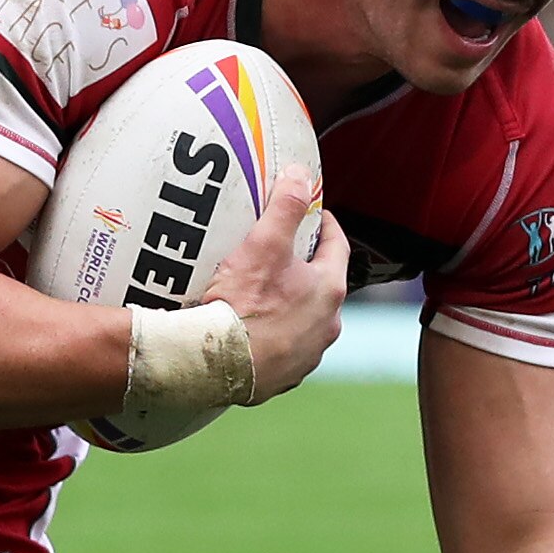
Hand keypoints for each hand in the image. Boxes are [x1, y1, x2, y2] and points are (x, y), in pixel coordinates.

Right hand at [200, 172, 350, 398]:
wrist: (216, 365)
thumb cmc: (243, 307)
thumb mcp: (264, 244)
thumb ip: (286, 207)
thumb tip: (301, 177)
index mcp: (329, 289)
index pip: (337, 246)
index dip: (324, 226)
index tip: (314, 216)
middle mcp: (327, 324)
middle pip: (322, 284)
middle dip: (305, 266)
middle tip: (281, 252)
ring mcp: (308, 353)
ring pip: (305, 318)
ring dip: (291, 303)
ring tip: (262, 291)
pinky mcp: (286, 375)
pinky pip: (285, 346)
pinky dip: (274, 334)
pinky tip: (252, 327)